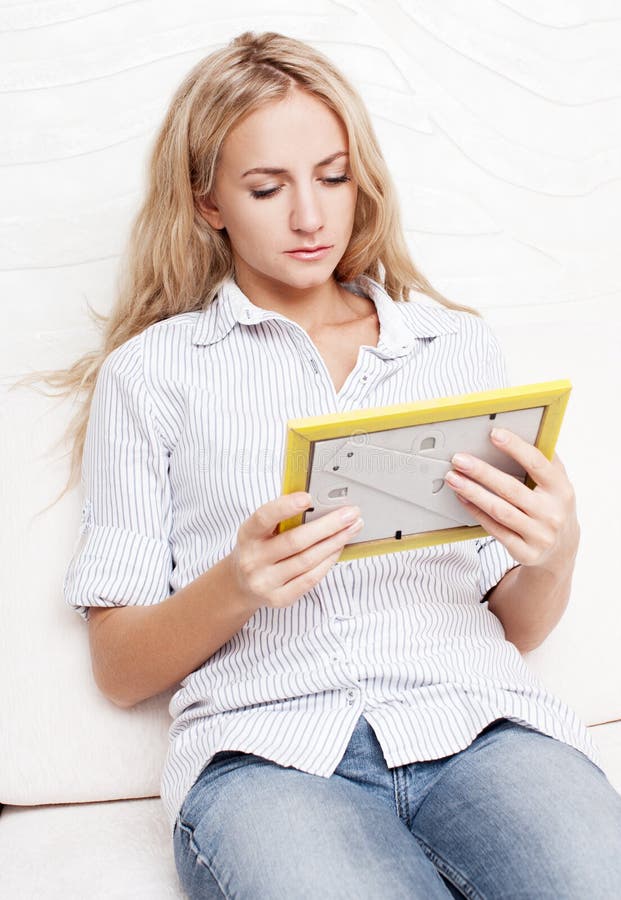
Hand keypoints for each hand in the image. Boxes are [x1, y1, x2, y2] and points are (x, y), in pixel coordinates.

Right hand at [228, 493, 363, 610]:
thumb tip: (317, 502)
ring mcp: (265, 581)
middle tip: (350, 514)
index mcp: (248, 535)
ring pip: (307, 560)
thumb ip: (282, 517)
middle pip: (295, 541)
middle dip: (328, 525)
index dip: (286, 507)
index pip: (264, 517)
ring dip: (334, 543)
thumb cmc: (258, 548)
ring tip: (351, 529)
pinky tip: (338, 549)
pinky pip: (310, 579)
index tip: (308, 497)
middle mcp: (253, 559)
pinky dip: (328, 562)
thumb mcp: (260, 530)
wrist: (241, 585)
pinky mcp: (279, 598)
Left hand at [443, 427, 579, 570]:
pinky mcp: (524, 551)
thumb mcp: (558, 484)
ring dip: (472, 492)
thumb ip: (545, 461)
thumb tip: (526, 432)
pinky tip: (462, 498)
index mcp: (561, 490)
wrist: (562, 550)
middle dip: (481, 472)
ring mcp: (538, 535)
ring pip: (498, 510)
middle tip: (459, 459)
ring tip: (453, 478)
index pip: (537, 464)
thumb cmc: (554, 507)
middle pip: (510, 489)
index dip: (515, 447)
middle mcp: (551, 513)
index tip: (494, 434)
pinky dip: (476, 512)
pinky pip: (495, 529)